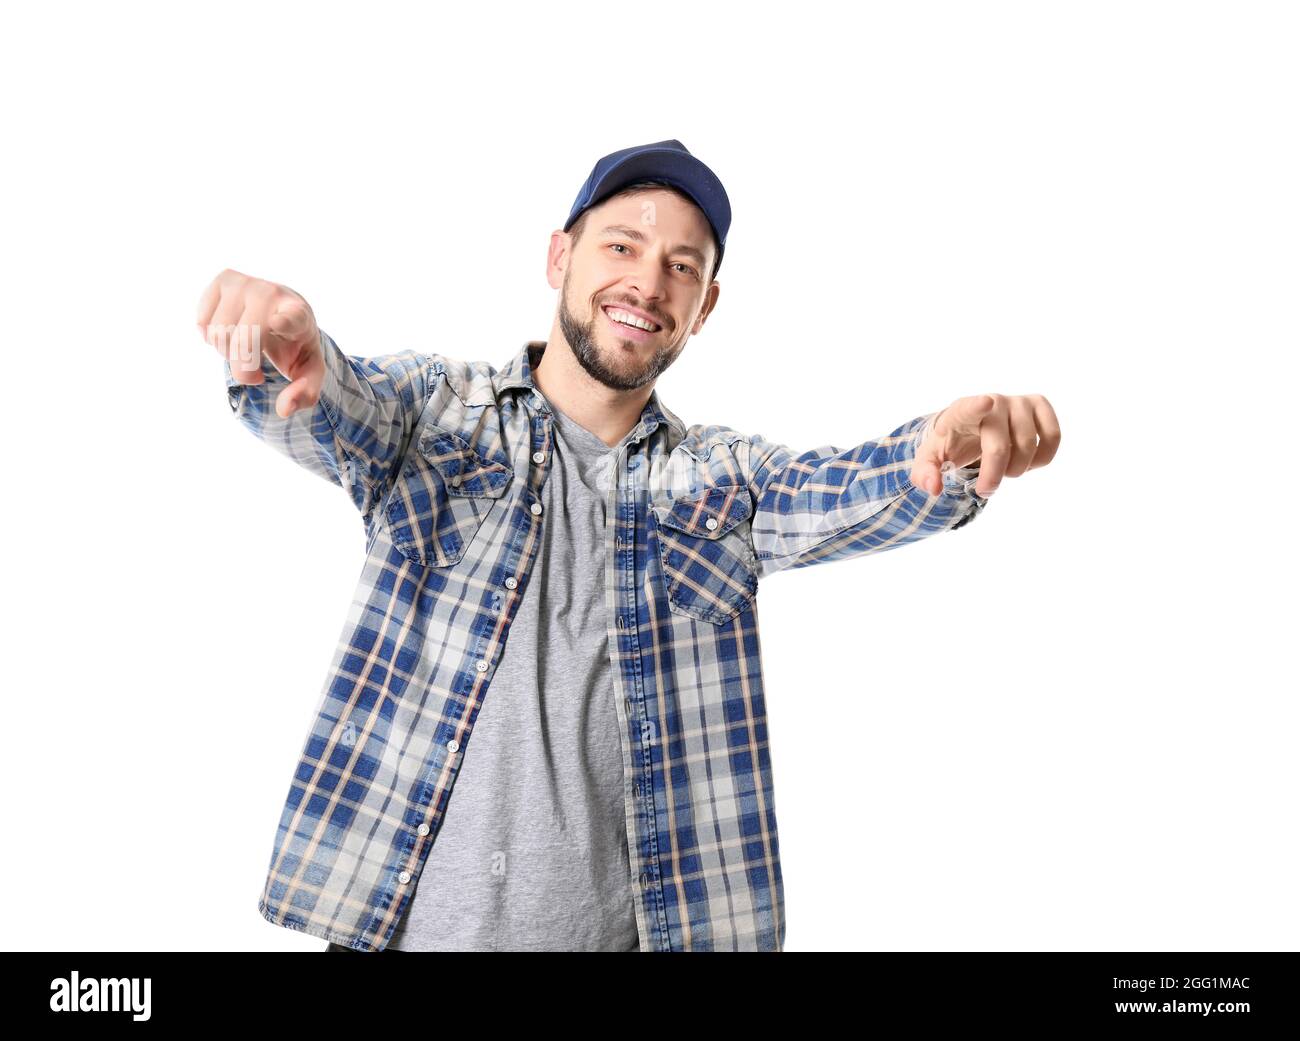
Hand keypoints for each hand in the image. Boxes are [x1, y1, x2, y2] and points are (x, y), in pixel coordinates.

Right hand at [196, 268, 323, 417]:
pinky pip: (202, 322)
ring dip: (226, 353)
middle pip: (243, 342)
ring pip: (218, 334)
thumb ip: (304, 394)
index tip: (278, 323)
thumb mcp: (308, 372)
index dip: (284, 322)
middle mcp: (273, 294)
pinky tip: (229, 333)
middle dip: (243, 369)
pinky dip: (210, 337)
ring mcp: (247, 283)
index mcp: (300, 316)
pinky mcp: (224, 280)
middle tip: (256, 375)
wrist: (285, 312)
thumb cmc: (295, 346)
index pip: (291, 318)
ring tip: (244, 349)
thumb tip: (284, 409)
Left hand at [909, 394, 1059, 497]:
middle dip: (994, 477)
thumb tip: (934, 488)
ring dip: (1017, 470)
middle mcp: (993, 401)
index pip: (970, 408)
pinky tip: (1026, 461)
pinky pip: (1053, 437)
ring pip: (1029, 447)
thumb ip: (924, 474)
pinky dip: (1041, 459)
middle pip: (1001, 448)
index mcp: (962, 411)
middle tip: (984, 490)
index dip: (978, 406)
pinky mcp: (1039, 404)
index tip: (986, 403)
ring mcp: (1018, 401)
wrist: (972, 425)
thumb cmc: (953, 442)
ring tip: (1003, 468)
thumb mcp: (932, 457)